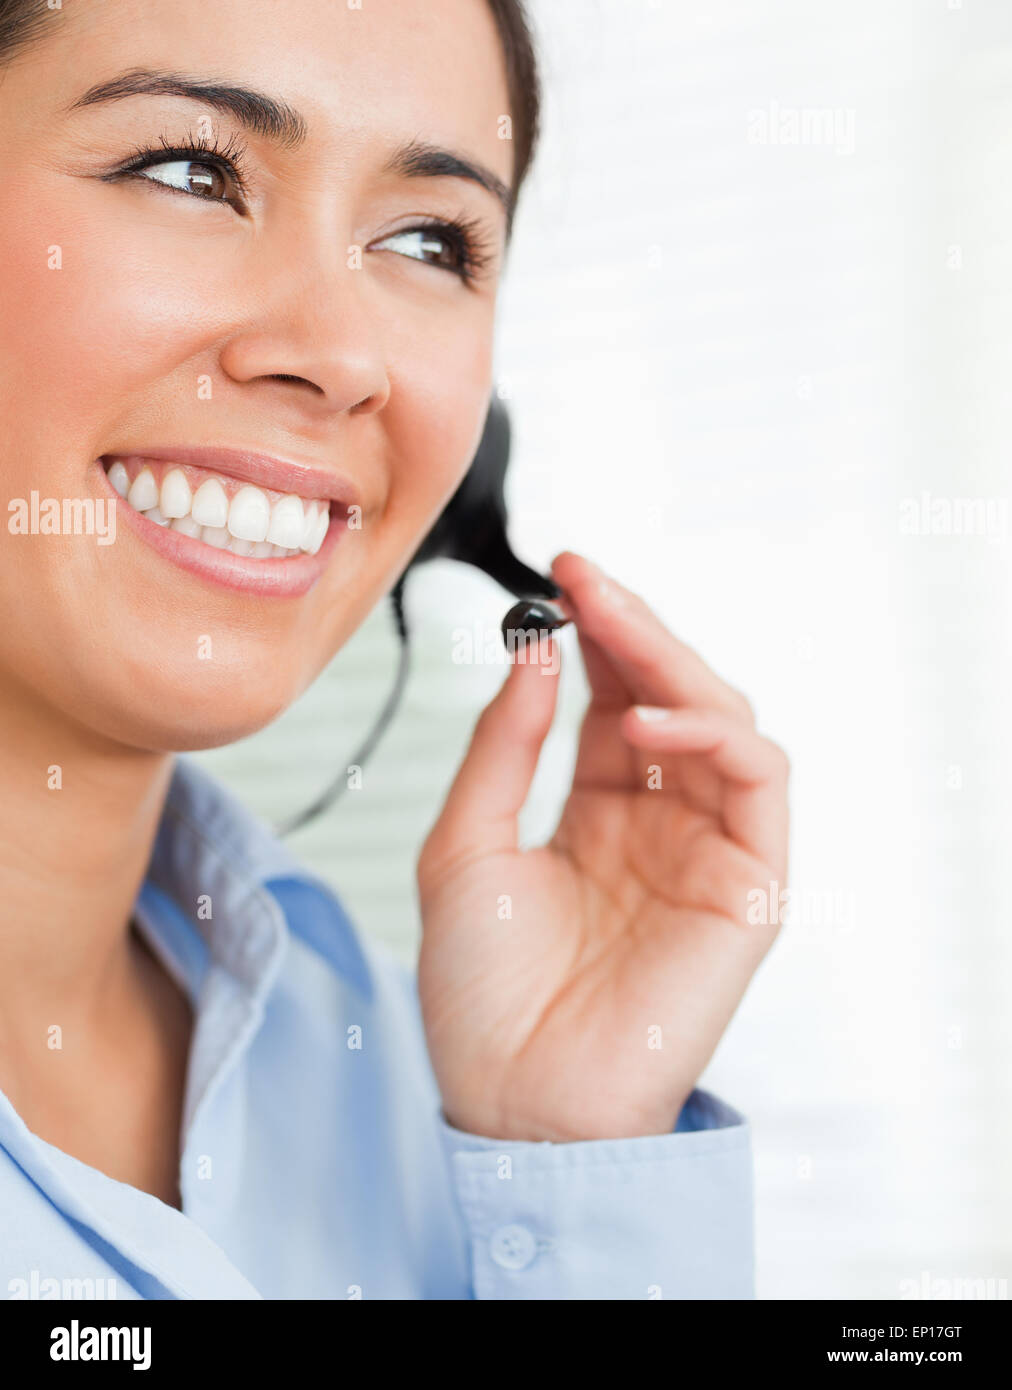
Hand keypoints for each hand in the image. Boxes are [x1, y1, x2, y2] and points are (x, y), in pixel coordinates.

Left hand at [416, 551, 788, 1140]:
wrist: (512, 1105)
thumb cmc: (482, 997)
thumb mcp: (464, 848)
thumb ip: (504, 748)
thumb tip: (530, 650)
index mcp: (598, 813)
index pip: (611, 696)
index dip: (593, 633)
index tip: (557, 574)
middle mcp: (659, 822)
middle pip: (669, 694)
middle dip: (631, 626)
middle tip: (583, 574)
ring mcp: (708, 849)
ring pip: (722, 719)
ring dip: (670, 660)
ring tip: (607, 623)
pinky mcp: (750, 885)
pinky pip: (759, 781)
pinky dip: (712, 732)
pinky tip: (644, 719)